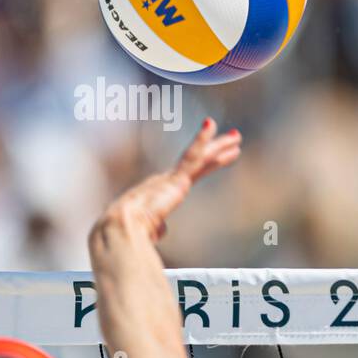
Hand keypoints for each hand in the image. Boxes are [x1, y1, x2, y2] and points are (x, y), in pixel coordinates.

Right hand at [97, 118, 241, 241]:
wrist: (122, 228)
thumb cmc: (130, 233)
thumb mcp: (149, 230)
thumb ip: (157, 227)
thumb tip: (160, 231)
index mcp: (163, 191)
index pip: (191, 173)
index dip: (208, 163)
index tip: (220, 155)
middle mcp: (167, 180)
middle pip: (199, 161)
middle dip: (217, 148)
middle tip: (234, 137)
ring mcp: (171, 178)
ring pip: (200, 156)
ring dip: (219, 145)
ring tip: (236, 135)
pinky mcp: (175, 179)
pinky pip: (192, 156)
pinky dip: (202, 140)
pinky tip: (211, 124)